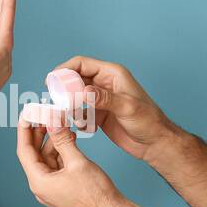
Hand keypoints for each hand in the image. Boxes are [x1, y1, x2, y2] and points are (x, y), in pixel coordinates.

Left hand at [17, 110, 122, 206]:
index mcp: (39, 182)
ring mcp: (52, 187)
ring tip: (60, 123)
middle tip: (43, 114)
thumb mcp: (77, 162)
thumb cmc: (96, 194)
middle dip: (39, 133)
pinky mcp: (62, 187)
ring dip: (53, 140)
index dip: (24, 130)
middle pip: (35, 154)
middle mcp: (42, 186)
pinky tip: (69, 138)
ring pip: (47, 158)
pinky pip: (57, 164)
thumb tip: (53, 122)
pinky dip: (61, 150)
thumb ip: (63, 140)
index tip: (26, 114)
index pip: (25, 151)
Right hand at [46, 56, 176, 162]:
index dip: (65, 69)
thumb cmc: (148, 122)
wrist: (155, 143)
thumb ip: (105, 98)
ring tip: (65, 114)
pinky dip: (77, 118)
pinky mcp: (99, 114)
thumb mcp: (127, 107)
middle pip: (76, 78)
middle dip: (64, 88)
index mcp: (112, 74)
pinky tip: (81, 126)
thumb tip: (84, 91)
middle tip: (55, 100)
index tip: (52, 80)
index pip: (83, 63)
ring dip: (68, 104)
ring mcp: (101, 99)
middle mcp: (105, 84)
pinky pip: (81, 112)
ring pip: (76, 96)